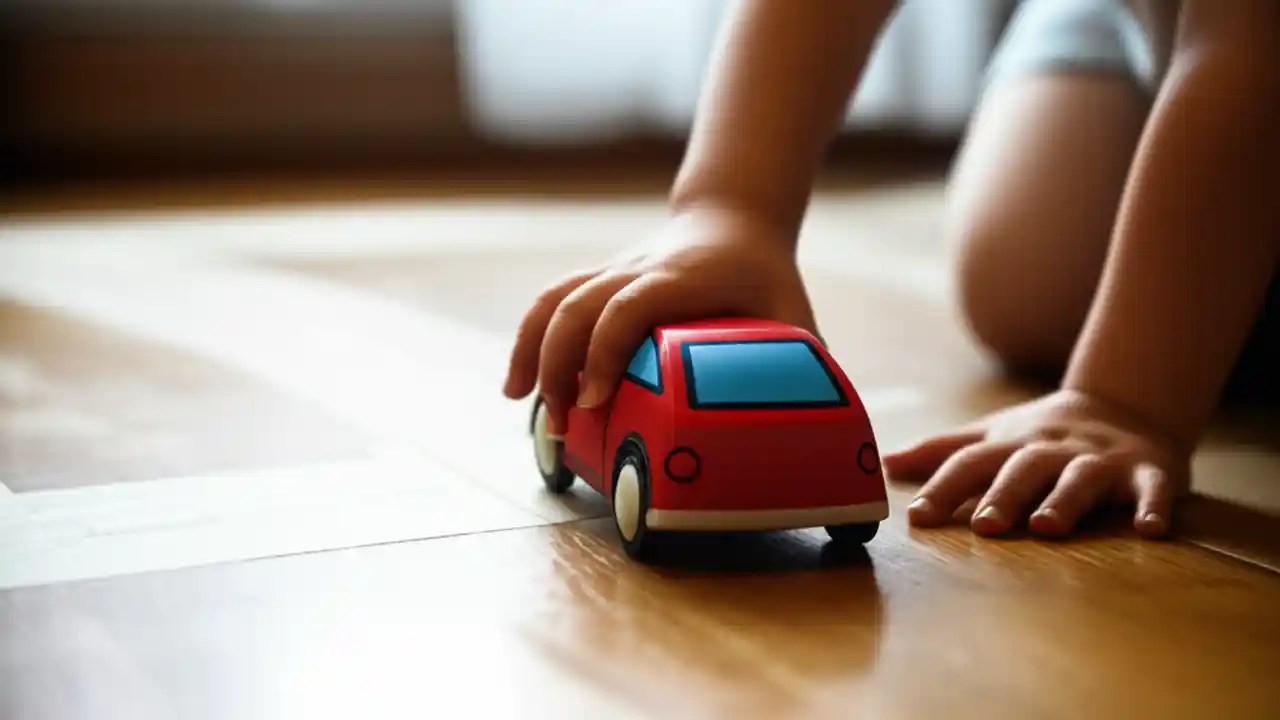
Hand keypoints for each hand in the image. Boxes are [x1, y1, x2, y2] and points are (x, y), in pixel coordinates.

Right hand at [503, 207, 816, 431]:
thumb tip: (811, 435)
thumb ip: (798, 369)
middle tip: (562, 423)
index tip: (594, 401)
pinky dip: (529, 338)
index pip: (627, 307)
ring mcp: (614, 272)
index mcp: (683, 278)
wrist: (736, 218)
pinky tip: (518, 385)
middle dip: (558, 364)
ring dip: (530, 350)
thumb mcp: (792, 317)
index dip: (604, 351)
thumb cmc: (766, 276)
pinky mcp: (600, 280)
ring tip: (519, 402)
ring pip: (556, 299)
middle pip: (578, 304)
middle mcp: (639, 270)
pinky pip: (554, 301)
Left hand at [883, 389, 1190, 538]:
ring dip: (1065, 501)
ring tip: (1048, 527)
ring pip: (1081, 478)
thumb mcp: (992, 437)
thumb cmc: (1042, 435)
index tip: (918, 518)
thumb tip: (882, 464)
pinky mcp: (1149, 471)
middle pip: (1023, 469)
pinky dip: (1153, 506)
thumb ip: (941, 452)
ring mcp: (1100, 459)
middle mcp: (1051, 449)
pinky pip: (1153, 488)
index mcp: (1010, 444)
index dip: (944, 487)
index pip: (970, 462)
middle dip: (1004, 496)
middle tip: (985, 526)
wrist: (1125, 404)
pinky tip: (1151, 529)